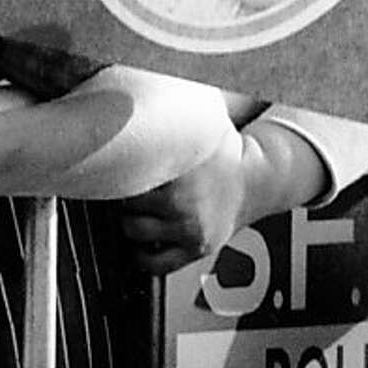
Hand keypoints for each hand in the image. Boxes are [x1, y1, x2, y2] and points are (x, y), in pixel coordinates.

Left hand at [121, 124, 251, 274]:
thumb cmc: (222, 153)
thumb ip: (167, 125)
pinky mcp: (196, 250)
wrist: (255, 180)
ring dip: (129, 222)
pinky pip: (155, 264)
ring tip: (134, 211)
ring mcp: (189, 229)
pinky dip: (141, 256)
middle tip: (125, 190)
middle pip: (126, 205)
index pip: (127, 177)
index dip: (115, 173)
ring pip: (133, 232)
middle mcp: (183, 203)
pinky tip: (142, 242)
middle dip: (122, 197)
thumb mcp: (197, 132)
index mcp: (179, 172)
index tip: (112, 171)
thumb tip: (134, 104)